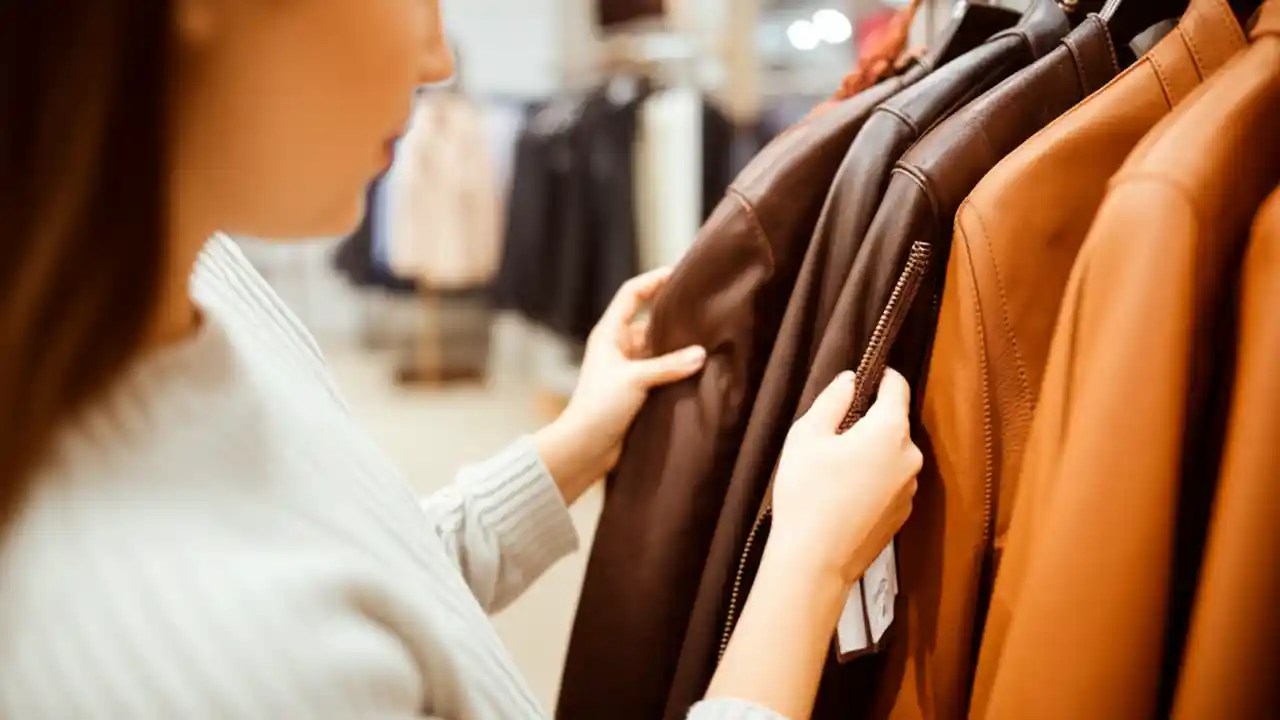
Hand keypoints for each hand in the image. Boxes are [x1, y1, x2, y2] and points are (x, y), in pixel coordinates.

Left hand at [536, 268, 706, 502]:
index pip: (632, 295)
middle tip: (705, 308)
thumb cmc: (599, 406)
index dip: (653, 280)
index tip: (678, 272)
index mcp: (610, 334)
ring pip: (659, 349)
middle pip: (650, 322)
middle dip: (674, 317)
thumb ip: (668, 365)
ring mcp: (628, 369)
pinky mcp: (637, 390)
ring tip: (709, 338)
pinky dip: (678, 369)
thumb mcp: (635, 379)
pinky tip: (700, 369)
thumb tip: (701, 353)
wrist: (584, 447)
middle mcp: (619, 347)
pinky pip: (662, 371)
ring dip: (679, 347)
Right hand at [769, 368, 922, 586]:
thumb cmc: (808, 492)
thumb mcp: (808, 436)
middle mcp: (911, 457)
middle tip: (832, 433)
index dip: (881, 376)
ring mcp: (910, 489)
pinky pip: (890, 483)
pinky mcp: (903, 514)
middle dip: (868, 421)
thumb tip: (850, 381)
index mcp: (891, 430)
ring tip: (835, 469)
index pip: (897, 386)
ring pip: (892, 455)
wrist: (816, 560)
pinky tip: (844, 494)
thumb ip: (833, 400)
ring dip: (871, 453)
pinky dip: (873, 480)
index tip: (863, 377)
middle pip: (894, 424)